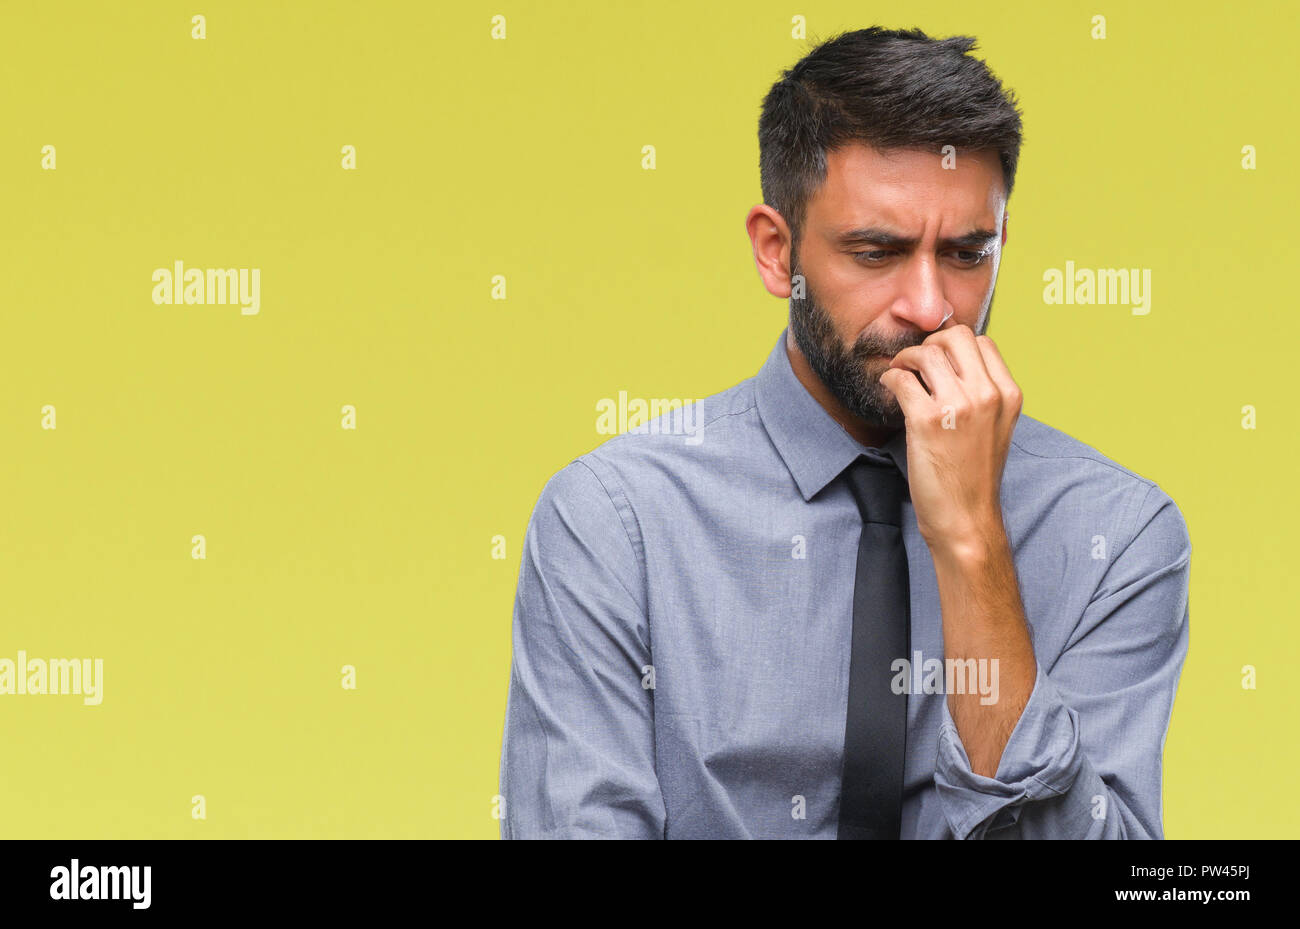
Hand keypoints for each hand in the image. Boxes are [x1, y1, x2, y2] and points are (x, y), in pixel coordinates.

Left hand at [878, 325, 1021, 558]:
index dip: (954, 344)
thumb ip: (983, 394)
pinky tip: (888, 387)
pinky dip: (890, 378)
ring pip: (926, 352)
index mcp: (1008, 394)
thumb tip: (952, 364)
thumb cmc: (974, 476)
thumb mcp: (996, 427)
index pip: (982, 342)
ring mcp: (958, 405)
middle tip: (915, 361)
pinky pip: (901, 379)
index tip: (937, 356)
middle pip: (955, 336)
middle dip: (930, 342)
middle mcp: (987, 394)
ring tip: (899, 372)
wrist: (966, 518)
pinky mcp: (927, 420)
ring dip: (905, 358)